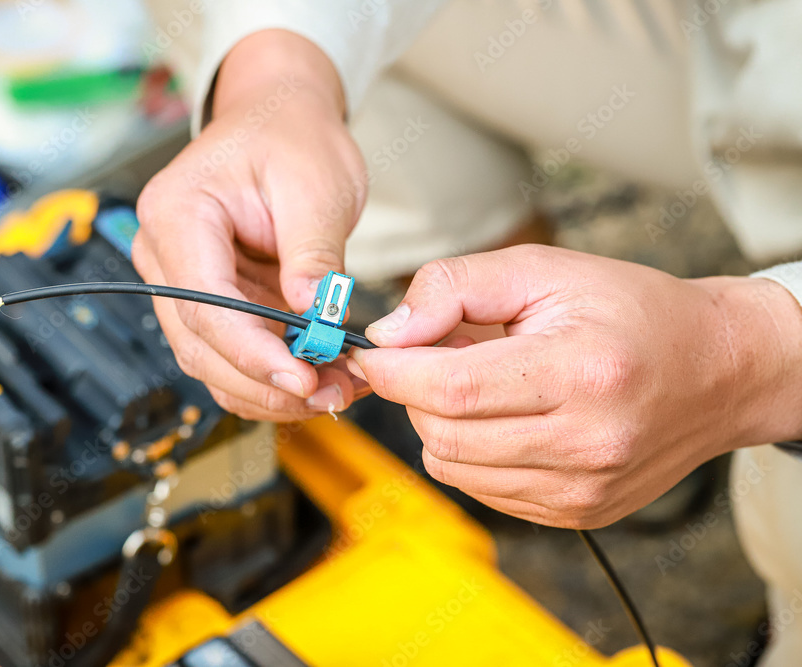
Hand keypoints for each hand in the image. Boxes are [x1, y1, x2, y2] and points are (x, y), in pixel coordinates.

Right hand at [134, 30, 367, 419]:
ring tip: (334, 390)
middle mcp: (164, 254)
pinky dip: (272, 374)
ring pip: (212, 361)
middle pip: (201, 345)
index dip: (252, 353)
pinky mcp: (210, 300)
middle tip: (331, 393)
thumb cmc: (290, 136)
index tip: (303, 378)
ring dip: (269, 389)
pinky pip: (232, 352)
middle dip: (265, 382)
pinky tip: (318, 378)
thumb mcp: (315, 185)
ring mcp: (182, 282)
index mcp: (177, 214)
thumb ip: (313, 253)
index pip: (203, 304)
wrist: (279, 120)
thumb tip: (318, 318)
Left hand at [348, 245, 801, 527]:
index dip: (395, 371)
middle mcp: (586, 443)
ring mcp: (582, 489)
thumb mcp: (543, 269)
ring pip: (453, 467)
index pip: (452, 388)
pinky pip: (481, 489)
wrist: (716, 370)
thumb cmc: (631, 310)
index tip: (374, 352)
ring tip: (476, 380)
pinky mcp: (577, 513)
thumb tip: (388, 332)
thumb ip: (455, 288)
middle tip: (434, 354)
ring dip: (438, 422)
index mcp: (581, 372)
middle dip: (414, 393)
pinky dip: (466, 452)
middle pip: (444, 433)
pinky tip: (498, 415)